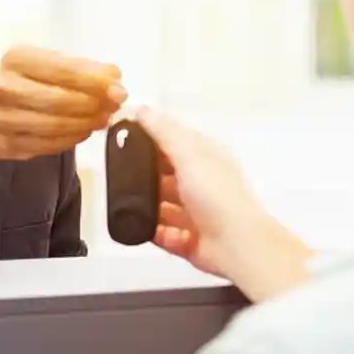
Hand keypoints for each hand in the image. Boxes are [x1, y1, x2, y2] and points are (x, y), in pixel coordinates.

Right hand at [0, 46, 125, 193]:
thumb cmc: (18, 86)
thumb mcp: (39, 66)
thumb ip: (77, 69)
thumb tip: (114, 75)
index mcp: (15, 59)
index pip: (62, 69)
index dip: (94, 79)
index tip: (119, 84)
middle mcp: (4, 87)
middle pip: (60, 99)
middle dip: (95, 103)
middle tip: (116, 104)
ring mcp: (3, 120)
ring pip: (57, 125)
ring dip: (88, 122)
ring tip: (104, 117)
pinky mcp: (9, 146)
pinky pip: (51, 144)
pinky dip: (74, 137)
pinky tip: (86, 130)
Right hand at [137, 106, 311, 301]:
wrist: (237, 245)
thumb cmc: (218, 195)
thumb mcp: (190, 154)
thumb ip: (164, 132)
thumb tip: (142, 109)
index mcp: (206, 158)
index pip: (174, 141)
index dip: (149, 137)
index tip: (121, 135)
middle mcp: (202, 183)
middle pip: (165, 175)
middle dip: (143, 174)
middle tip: (116, 172)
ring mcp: (196, 213)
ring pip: (162, 206)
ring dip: (145, 205)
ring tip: (123, 202)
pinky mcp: (189, 240)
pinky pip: (163, 233)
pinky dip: (151, 230)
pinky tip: (136, 226)